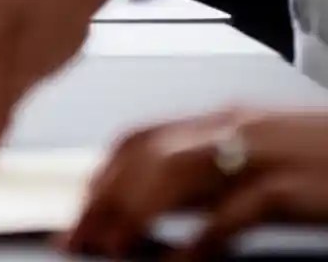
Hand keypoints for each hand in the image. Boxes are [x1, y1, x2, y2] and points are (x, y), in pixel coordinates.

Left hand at [65, 110, 327, 259]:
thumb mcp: (259, 166)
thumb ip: (210, 181)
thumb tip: (154, 212)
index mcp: (223, 121)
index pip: (139, 138)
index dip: (100, 175)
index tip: (77, 211)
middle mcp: (234, 128)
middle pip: (145, 157)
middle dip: (103, 199)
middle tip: (78, 240)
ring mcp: (263, 153)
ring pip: (175, 174)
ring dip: (134, 214)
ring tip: (110, 250)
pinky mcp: (293, 186)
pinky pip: (234, 211)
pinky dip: (201, 239)